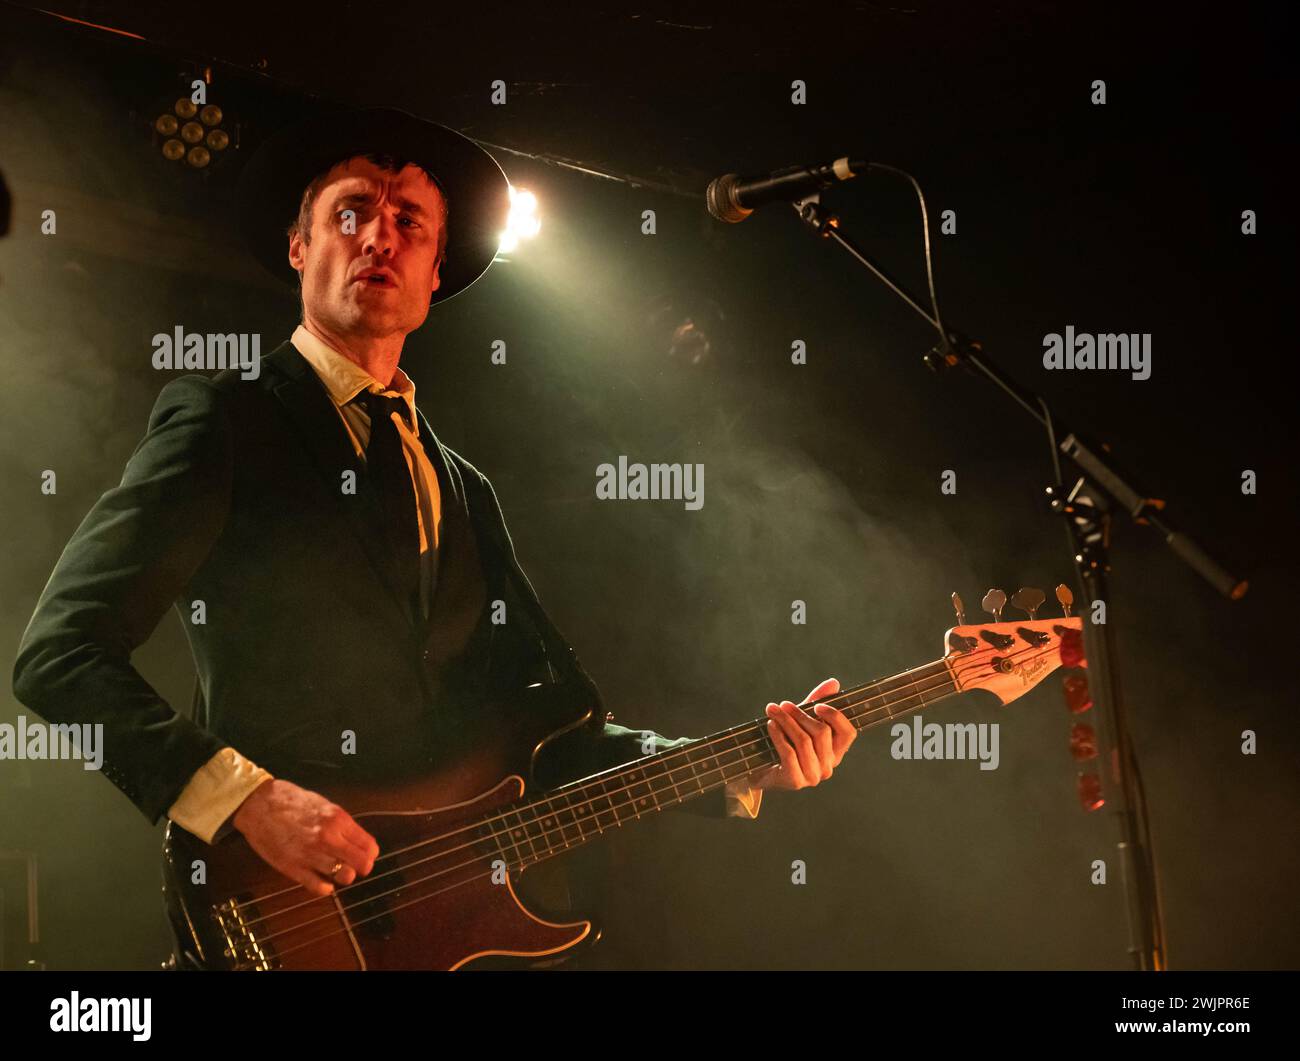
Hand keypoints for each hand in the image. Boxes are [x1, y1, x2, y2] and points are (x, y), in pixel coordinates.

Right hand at [232, 778, 379, 896]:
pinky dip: (326, 887)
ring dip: (344, 876)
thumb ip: (343, 825)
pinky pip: (320, 887)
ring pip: (344, 877)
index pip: (369, 847)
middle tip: (355, 865)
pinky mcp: (293, 868)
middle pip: (362, 865)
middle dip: (362, 867)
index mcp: (338, 820)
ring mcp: (311, 855)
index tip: (366, 855)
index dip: (370, 854)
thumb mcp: (325, 805)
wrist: (259, 805)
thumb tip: (360, 842)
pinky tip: (322, 879)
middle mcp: (328, 838)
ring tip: (338, 870)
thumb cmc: (292, 802)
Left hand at [747, 678, 855, 792]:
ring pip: (804, 741)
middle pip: (822, 732)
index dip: (835, 717)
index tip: (817, 706)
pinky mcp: (795, 781)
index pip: (848, 733)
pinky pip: (789, 753)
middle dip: (800, 714)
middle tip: (783, 705)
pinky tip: (770, 725)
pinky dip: (778, 735)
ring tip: (773, 711)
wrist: (760, 770)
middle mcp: (828, 766)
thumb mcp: (801, 721)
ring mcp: (813, 776)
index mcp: (835, 752)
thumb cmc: (785, 743)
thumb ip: (817, 702)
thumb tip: (834, 683)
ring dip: (786, 721)